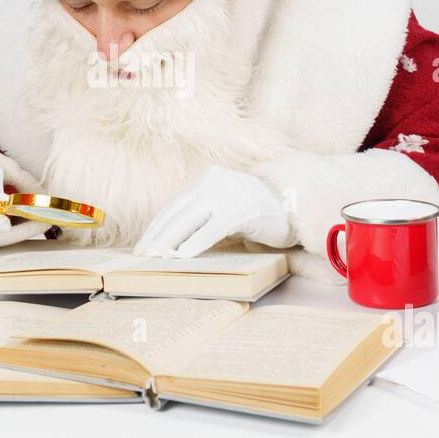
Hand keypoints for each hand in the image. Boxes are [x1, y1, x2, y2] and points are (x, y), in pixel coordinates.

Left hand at [134, 167, 295, 257]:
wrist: (296, 206)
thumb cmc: (259, 213)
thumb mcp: (227, 207)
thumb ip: (204, 215)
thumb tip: (173, 240)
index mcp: (209, 178)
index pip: (175, 204)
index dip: (157, 225)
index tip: (143, 244)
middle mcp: (214, 181)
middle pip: (177, 211)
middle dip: (157, 235)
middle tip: (142, 255)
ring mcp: (227, 194)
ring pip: (188, 219)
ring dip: (168, 241)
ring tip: (156, 259)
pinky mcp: (240, 211)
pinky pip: (210, 230)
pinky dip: (193, 244)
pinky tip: (180, 257)